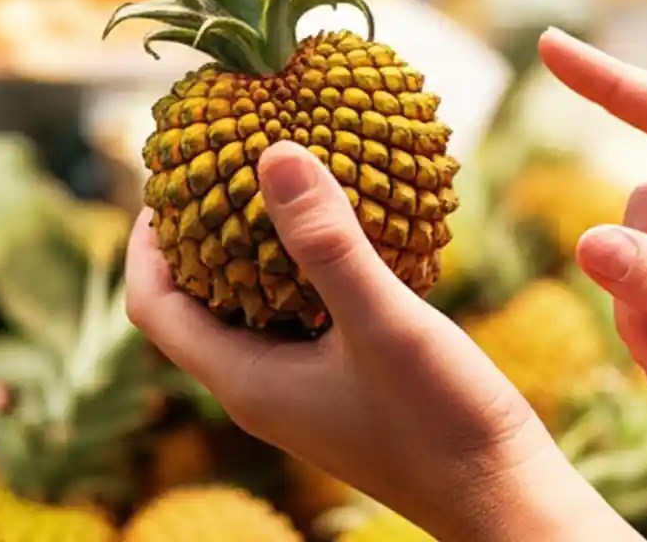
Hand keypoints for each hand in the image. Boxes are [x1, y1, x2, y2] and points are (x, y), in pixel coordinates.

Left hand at [126, 143, 636, 541]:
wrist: (500, 493)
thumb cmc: (440, 424)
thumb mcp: (383, 324)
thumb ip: (328, 244)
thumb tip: (274, 154)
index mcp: (246, 381)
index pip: (155, 305)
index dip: (146, 241)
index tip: (172, 176)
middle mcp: (264, 388)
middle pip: (198, 304)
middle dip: (199, 236)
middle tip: (225, 166)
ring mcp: (306, 390)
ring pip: (256, 308)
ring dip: (258, 250)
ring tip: (285, 188)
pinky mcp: (347, 385)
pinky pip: (306, 316)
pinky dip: (311, 270)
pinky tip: (352, 234)